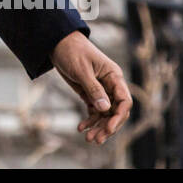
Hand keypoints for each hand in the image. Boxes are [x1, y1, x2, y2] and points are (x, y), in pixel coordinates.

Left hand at [50, 31, 131, 145]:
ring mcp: (101, 90)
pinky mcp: (90, 93)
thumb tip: (105, 109)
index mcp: (114, 76)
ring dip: (98, 126)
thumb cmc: (72, 51)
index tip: (109, 128)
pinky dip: (90, 120)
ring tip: (89, 139)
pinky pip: (94, 110)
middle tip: (96, 139)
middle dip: (108, 126)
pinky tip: (81, 128)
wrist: (57, 43)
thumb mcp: (82, 70)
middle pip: (115, 111)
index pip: (124, 100)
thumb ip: (93, 89)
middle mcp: (110, 85)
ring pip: (105, 114)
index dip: (119, 116)